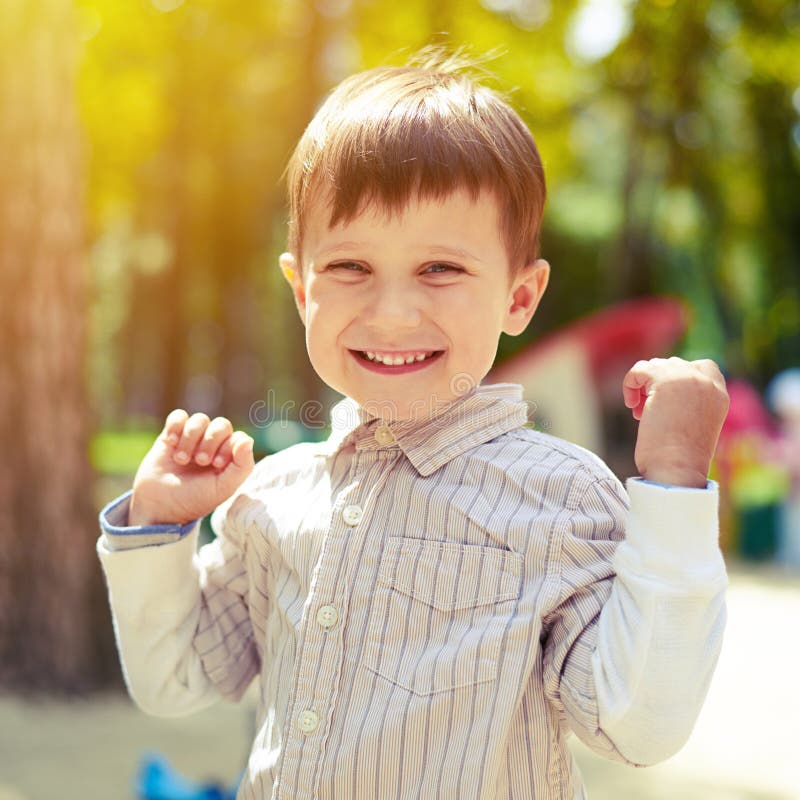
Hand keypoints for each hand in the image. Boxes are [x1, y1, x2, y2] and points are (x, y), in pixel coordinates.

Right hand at [129, 410, 254, 525]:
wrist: (160, 506)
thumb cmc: (195, 499)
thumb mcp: (223, 488)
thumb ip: (242, 466)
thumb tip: (247, 440)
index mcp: (229, 457)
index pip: (238, 437)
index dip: (228, 447)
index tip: (216, 464)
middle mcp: (213, 445)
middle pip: (221, 424)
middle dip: (211, 441)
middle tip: (200, 461)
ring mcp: (192, 438)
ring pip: (200, 419)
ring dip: (191, 437)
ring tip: (182, 459)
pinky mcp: (171, 435)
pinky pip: (178, 416)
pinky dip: (176, 426)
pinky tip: (171, 443)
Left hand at [623, 357, 728, 487]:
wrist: (677, 471)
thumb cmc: (680, 458)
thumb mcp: (692, 424)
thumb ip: (687, 401)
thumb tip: (661, 387)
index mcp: (720, 395)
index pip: (702, 367)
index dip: (677, 379)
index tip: (665, 401)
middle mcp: (708, 383)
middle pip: (674, 366)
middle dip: (657, 385)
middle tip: (647, 411)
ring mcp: (688, 379)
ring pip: (655, 366)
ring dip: (643, 387)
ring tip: (640, 412)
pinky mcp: (665, 381)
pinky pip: (640, 370)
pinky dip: (630, 384)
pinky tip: (632, 407)